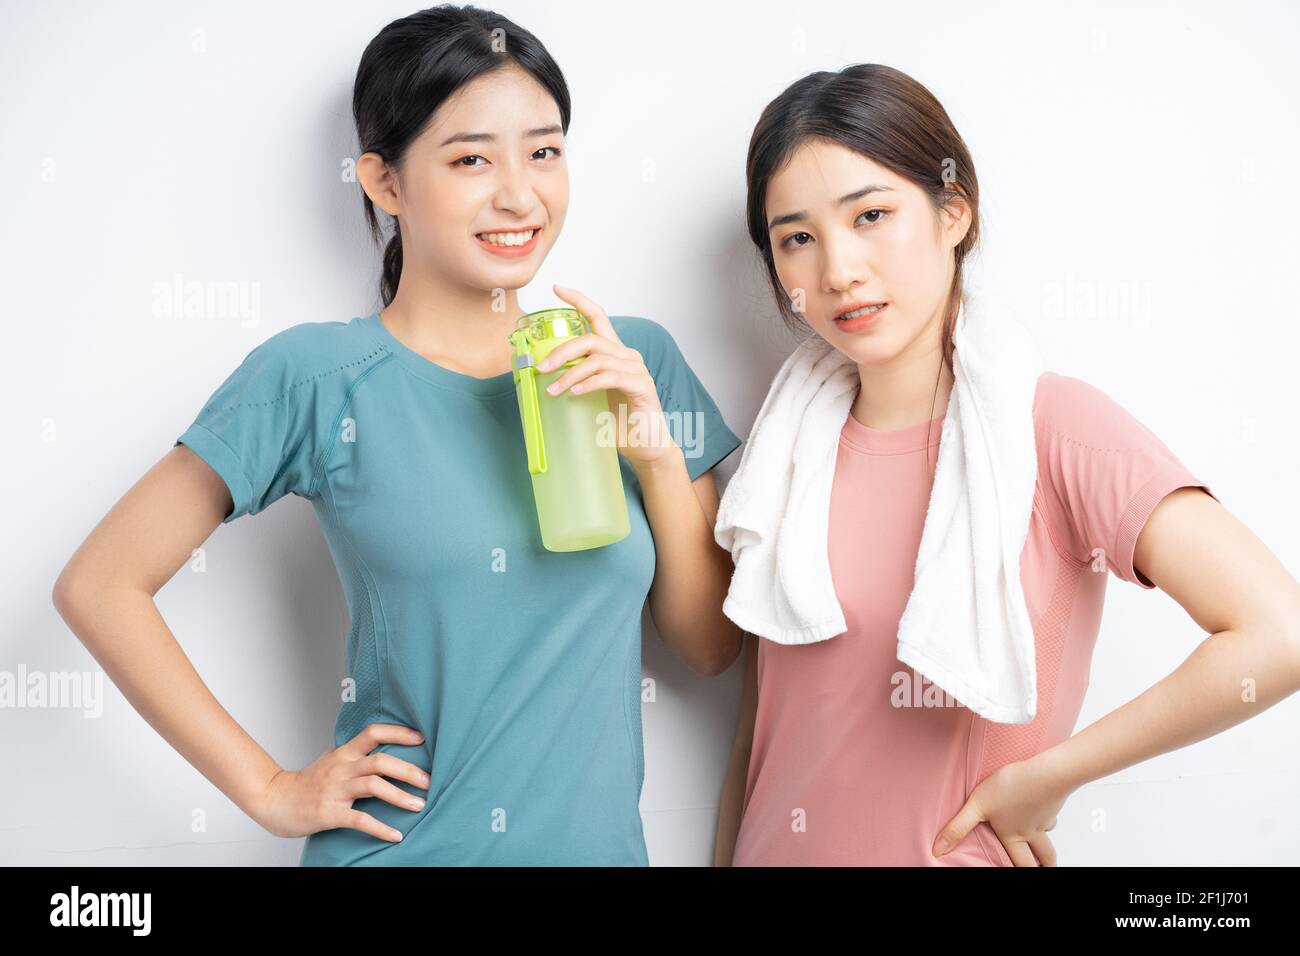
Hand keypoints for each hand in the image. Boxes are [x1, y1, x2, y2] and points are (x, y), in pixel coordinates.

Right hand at [253, 723, 429, 842]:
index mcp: (343, 754)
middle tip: (428, 780)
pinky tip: (396, 835)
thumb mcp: (331, 761)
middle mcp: (341, 768)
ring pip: (373, 786)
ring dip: (400, 796)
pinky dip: (380, 828)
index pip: (373, 733)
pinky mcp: (330, 813)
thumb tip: (377, 746)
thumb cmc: (306, 783)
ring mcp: (335, 790)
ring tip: (419, 805)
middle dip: (408, 770)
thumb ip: (352, 754)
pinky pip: (359, 819)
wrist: (274, 800)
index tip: (421, 738)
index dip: (398, 732)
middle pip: (380, 761)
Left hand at [536, 283, 678, 468]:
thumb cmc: (618, 421)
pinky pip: (610, 377)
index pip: (598, 316)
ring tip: (553, 390)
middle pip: (590, 339)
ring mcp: (636, 370)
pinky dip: (589, 383)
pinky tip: (576, 393)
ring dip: (570, 374)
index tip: (556, 288)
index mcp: (614, 352)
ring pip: (597, 359)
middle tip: (541, 368)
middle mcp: (627, 356)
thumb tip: (540, 378)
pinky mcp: (641, 387)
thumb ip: (575, 381)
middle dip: (561, 351)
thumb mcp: (591, 396)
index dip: (578, 300)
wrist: (646, 445)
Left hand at [932, 754, 1071, 865]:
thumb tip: (938, 850)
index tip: (1029, 870)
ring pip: (1049, 835)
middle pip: (1044, 855)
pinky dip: (1049, 814)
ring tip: (1048, 850)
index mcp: (1013, 835)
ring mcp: (1045, 817)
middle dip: (1044, 865)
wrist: (1044, 774)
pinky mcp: (1053, 800)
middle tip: (1045, 867)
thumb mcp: (977, 807)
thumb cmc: (1010, 788)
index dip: (1024, 869)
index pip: (1020, 862)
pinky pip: (1052, 811)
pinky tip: (1045, 807)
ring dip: (1048, 845)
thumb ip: (958, 828)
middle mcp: (1031, 831)